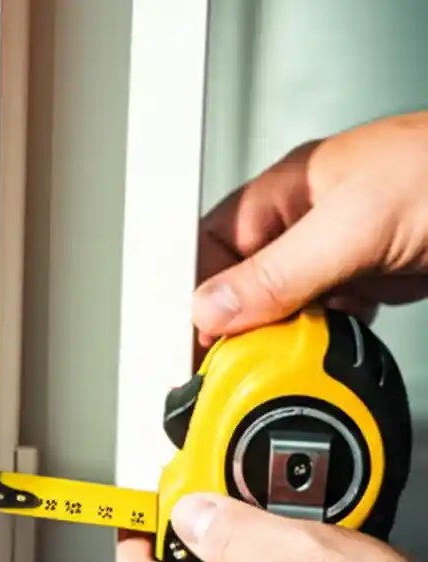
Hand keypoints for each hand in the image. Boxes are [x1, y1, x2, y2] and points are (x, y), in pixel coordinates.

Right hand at [195, 111, 427, 344]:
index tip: (194, 343)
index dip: (197, 297)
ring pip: (287, 309)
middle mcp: (308, 222)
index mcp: (285, 192)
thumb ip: (281, 271)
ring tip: (292, 356)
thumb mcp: (357, 224)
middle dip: (242, 327)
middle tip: (243, 361)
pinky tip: (334, 347)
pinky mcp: (376, 279)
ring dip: (287, 338)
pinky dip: (329, 341)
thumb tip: (213, 308)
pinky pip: (332, 319)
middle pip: (245, 287)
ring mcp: (342, 252)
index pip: (210, 250)